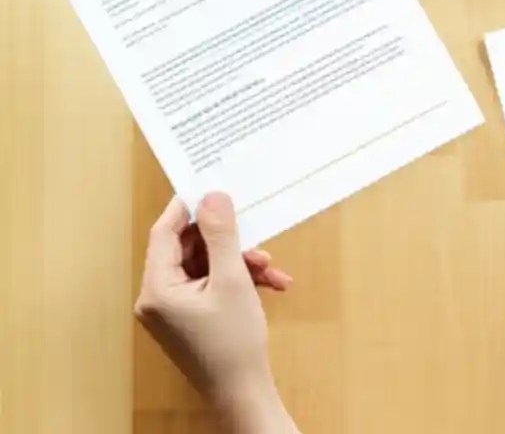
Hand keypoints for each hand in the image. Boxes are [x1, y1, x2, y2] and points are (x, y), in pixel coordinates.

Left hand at [135, 192, 298, 433]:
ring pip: (204, 267)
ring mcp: (173, 310)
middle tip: (257, 239)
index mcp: (157, 289)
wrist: (243, 393)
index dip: (187, 208)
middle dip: (227, 242)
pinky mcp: (189, 318)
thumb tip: (212, 196)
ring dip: (239, 262)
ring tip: (270, 269)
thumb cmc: (235, 341)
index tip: (213, 187)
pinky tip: (270, 285)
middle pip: (188, 250)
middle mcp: (157, 298)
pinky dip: (238, 281)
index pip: (163, 233)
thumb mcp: (232, 280)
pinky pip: (210, 286)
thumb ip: (222, 235)